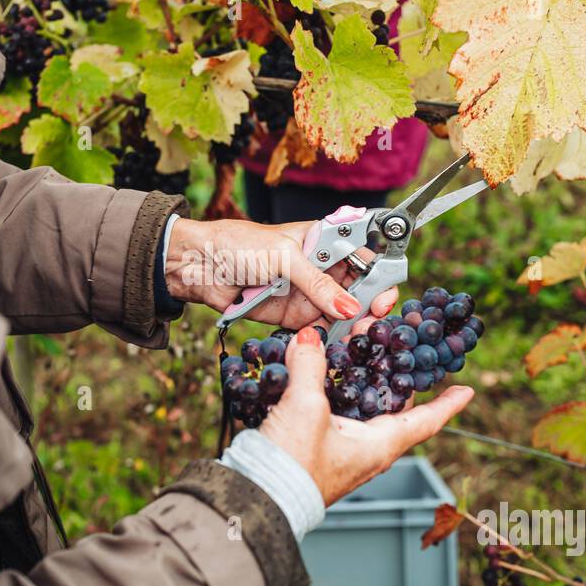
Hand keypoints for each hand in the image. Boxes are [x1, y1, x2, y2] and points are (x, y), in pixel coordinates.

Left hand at [163, 217, 397, 330]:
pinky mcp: (292, 316)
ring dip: (353, 325)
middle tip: (373, 321)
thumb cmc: (239, 245)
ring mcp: (307, 294)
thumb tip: (349, 307)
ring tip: (358, 335)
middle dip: (370, 306)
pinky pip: (319, 328)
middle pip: (358, 290)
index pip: (363, 257)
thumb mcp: (284, 257)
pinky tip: (338, 343)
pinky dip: (330, 337)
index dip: (379, 275)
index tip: (385, 295)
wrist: (200, 266)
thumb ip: (317, 283)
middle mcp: (320, 269)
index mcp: (323, 242)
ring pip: (342, 313)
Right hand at [258, 328, 475, 505]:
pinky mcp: (315, 447)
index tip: (466, 390)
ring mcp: (340, 450)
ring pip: (360, 407)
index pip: (424, 421)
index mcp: (379, 446)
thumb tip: (311, 337)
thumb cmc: (293, 464)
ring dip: (361, 379)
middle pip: (391, 407)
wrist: (255, 497)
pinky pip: (333, 412)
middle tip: (398, 348)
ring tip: (359, 351)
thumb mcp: (305, 407)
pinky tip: (317, 372)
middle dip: (394, 375)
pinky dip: (332, 389)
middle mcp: (365, 450)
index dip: (446, 404)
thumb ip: (310, 367)